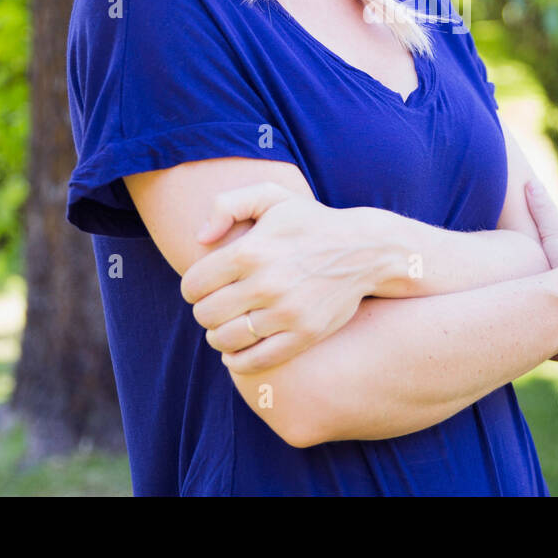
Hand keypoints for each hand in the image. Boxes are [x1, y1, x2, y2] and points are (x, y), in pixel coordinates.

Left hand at [181, 182, 375, 373]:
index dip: (192, 287)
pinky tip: (237, 350)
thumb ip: (228, 204)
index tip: (204, 285)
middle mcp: (266, 284)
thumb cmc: (311, 222)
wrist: (365, 249)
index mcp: (251, 251)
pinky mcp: (304, 335)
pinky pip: (256, 360)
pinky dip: (237, 361)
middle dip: (205, 310)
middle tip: (218, 304)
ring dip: (218, 335)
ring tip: (227, 325)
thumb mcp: (272, 196)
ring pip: (226, 339)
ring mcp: (286, 313)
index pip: (194, 284)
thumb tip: (200, 239)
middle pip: (206, 314)